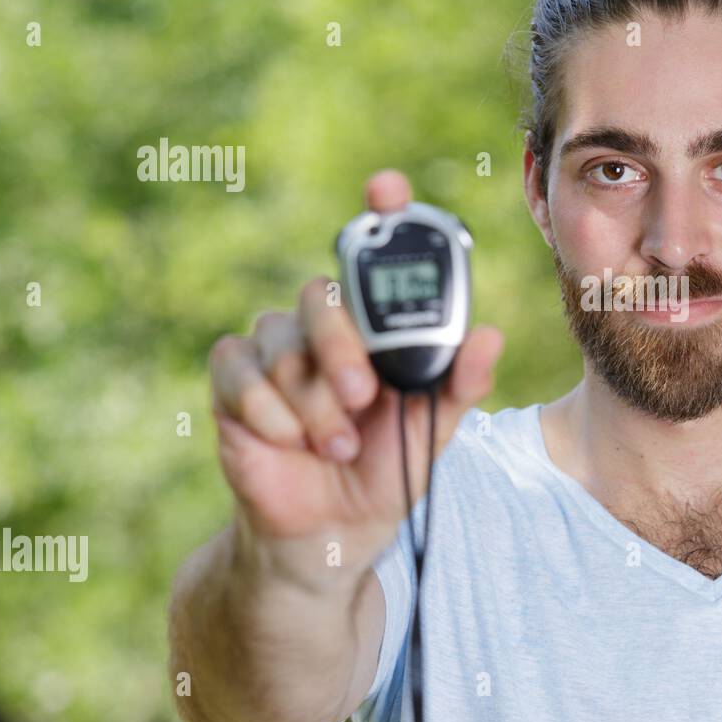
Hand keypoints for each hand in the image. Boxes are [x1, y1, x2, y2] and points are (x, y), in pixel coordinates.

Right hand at [208, 169, 502, 588]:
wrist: (333, 533)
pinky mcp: (232, 379)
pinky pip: (238, 367)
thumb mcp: (434, 432)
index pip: (377, 255)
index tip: (387, 188)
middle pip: (322, 295)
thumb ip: (460, 385)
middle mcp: (325, 327)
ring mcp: (275, 349)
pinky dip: (270, 412)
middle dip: (342, 348)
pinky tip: (291, 445)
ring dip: (314, 404)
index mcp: (377, 328)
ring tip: (338, 447)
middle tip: (362, 398)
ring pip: (282, 340)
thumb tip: (490, 335)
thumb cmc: (386, 471)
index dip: (381, 213)